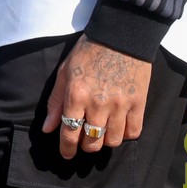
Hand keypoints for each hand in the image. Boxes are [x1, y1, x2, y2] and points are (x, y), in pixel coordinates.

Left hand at [43, 35, 150, 157]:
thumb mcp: (65, 71)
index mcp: (77, 93)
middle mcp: (98, 103)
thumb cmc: (89, 50)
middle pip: (91, 142)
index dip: (67, 148)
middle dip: (85, 145)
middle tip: (84, 139)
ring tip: (102, 131)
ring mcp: (120, 104)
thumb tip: (48, 129)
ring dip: (104, 141)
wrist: (120, 34)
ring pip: (112, 141)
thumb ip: (56, 101)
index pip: (69, 132)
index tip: (67, 153)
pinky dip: (125, 134)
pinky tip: (119, 124)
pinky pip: (133, 133)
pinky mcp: (138, 103)